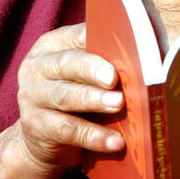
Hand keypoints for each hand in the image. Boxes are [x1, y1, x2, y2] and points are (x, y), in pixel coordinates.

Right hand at [0, 21, 123, 178]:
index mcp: (51, 46)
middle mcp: (37, 67)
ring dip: (93, 100)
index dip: (95, 39)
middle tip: (113, 77)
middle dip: (91, 69)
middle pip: (66, 64)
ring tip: (118, 104)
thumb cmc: (74, 97)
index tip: (119, 42)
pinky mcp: (36, 127)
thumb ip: (103, 63)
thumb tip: (147, 60)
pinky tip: (116, 142)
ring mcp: (32, 97)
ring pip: (64, 97)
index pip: (74, 36)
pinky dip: (94, 136)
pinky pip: (68, 130)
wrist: (40, 140)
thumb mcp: (81, 75)